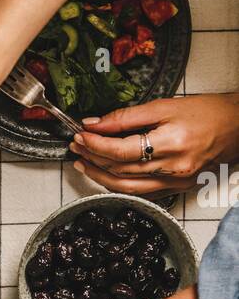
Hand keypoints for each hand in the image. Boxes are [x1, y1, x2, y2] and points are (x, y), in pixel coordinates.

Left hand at [71, 93, 238, 193]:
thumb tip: (94, 124)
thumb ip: (126, 117)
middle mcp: (173, 168)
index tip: (79, 134)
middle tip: (75, 146)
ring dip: (99, 176)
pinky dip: (119, 184)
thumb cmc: (206, 112)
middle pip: (120, 170)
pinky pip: (140, 192)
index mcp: (171, 143)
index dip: (96, 144)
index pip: (121, 149)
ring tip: (83, 163)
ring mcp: (176, 183)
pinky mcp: (177, 189)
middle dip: (92, 158)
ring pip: (126, 187)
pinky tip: (105, 175)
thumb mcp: (165, 105)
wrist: (237, 127)